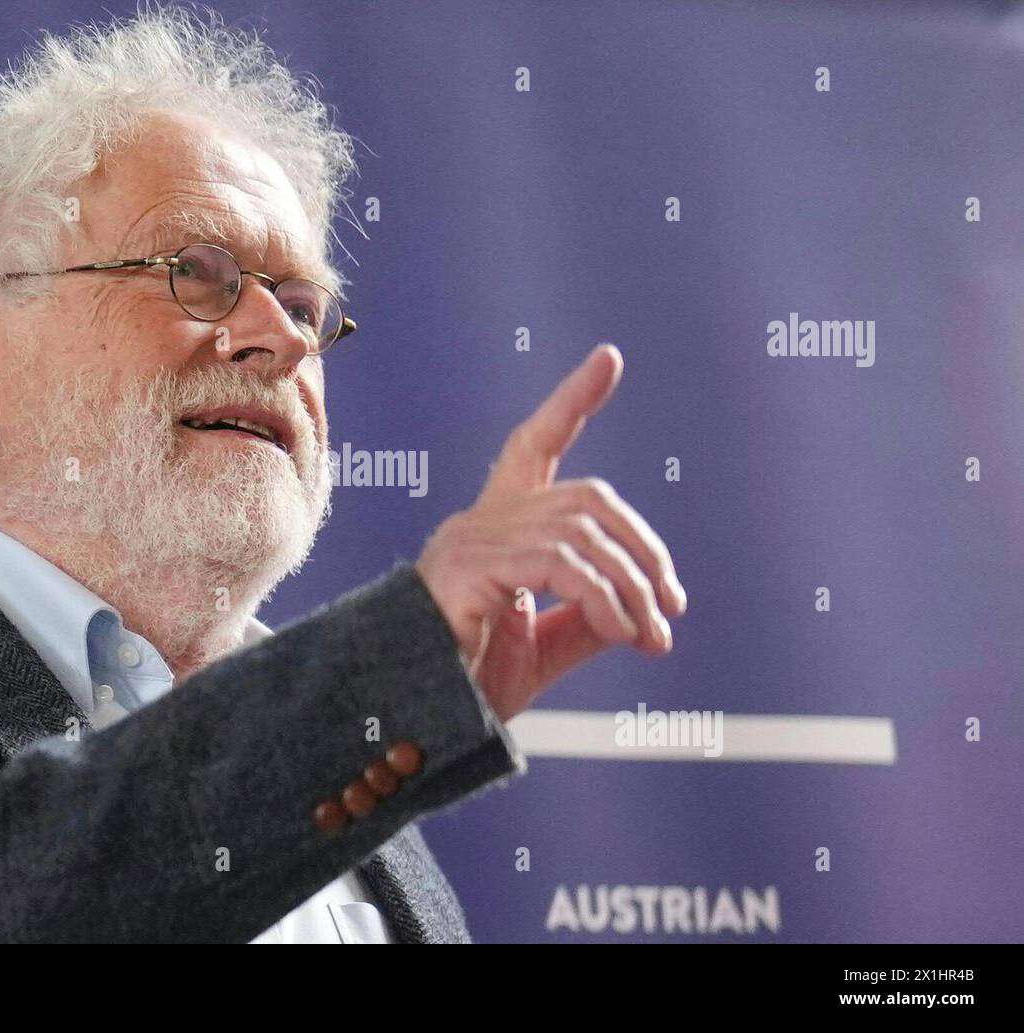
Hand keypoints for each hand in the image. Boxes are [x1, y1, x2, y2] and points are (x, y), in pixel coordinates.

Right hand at [415, 344, 685, 722]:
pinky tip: (622, 633)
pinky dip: (606, 598)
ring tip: (650, 637)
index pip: (533, 446)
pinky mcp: (471, 565)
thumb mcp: (544, 649)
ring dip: (631, 588)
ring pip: (582, 534)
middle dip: (642, 546)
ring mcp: (472, 539)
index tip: (608, 359)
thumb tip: (640, 607)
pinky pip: (561, 564)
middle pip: (585, 497)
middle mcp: (480, 522)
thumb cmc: (468, 686)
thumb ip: (587, 620)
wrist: (417, 721)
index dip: (570, 402)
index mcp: (495, 532)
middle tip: (671, 605)